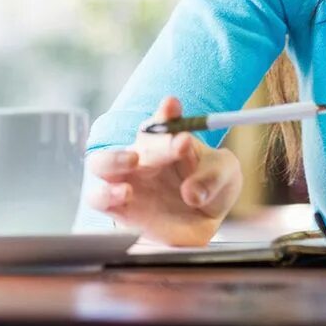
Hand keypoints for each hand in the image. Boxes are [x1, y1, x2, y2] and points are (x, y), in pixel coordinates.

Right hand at [85, 96, 242, 246]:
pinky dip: (107, 194)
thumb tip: (191, 194)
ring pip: (101, 163)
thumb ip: (213, 178)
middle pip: (137, 140)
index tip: (173, 105)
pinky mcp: (120, 209)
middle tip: (179, 143)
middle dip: (155, 140)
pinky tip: (125, 192)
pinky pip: (100, 199)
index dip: (166, 112)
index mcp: (169, 140)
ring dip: (114, 159)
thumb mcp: (225, 174)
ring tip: (134, 160)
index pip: (163, 120)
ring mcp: (128, 181)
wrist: (204, 220)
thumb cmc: (211, 186)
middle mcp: (144, 156)